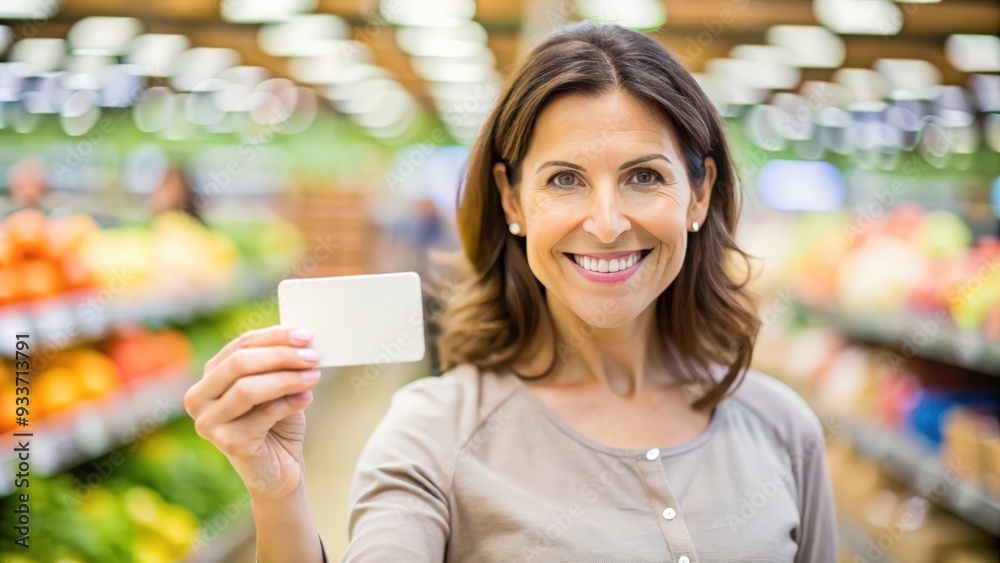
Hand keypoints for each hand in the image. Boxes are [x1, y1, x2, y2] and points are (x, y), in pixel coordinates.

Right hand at [184, 325, 321, 503]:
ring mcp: (208, 423)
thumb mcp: (275, 386)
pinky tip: (305, 399)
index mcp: (209, 378)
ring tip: (313, 377)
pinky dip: (288, 404)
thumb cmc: (277, 424)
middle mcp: (198, 399)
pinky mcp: (228, 443)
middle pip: (239, 363)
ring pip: (247, 388)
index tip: (305, 336)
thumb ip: (277, 364)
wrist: (281, 469)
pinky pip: (262, 415)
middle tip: (312, 357)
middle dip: (280, 356)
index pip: (239, 345)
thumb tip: (301, 341)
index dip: (274, 337)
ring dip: (286, 379)